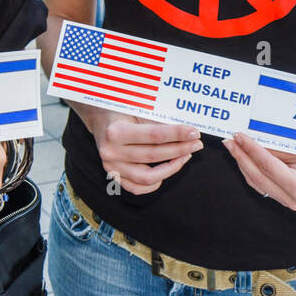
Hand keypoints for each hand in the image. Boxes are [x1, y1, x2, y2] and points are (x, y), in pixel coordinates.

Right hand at [86, 110, 201, 194]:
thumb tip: (186, 131)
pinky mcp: (113, 175)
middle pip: (154, 155)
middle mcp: (111, 152)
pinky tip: (168, 169)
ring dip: (171, 167)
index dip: (177, 134)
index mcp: (116, 131)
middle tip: (196, 144)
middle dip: (180, 150)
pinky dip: (155, 182)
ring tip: (184, 155)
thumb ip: (157, 120)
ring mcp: (111, 166)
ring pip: (147, 177)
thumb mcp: (136, 107)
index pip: (154, 135)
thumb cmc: (121, 108)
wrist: (99, 118)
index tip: (195, 133)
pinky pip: (137, 187)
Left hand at [222, 134, 295, 211]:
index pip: (268, 166)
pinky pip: (260, 182)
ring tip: (232, 144)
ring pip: (255, 181)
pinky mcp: (281, 196)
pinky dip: (249, 167)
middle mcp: (293, 199)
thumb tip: (248, 140)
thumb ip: (275, 146)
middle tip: (230, 139)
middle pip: (258, 177)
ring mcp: (287, 200)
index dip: (251, 150)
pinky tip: (242, 154)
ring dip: (242, 162)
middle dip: (241, 157)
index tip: (239, 136)